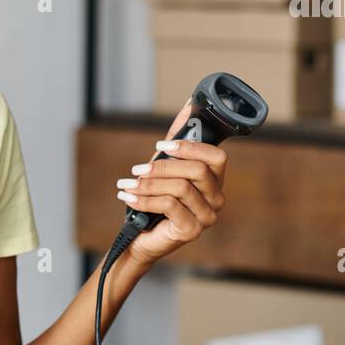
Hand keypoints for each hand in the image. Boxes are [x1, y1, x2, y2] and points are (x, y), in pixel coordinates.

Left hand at [115, 101, 227, 268]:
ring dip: (148, 183)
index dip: (189, 147)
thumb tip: (190, 106)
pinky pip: (169, 205)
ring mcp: (207, 217)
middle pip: (198, 171)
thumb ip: (177, 139)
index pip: (217, 157)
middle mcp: (216, 199)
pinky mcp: (191, 230)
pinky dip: (145, 199)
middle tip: (137, 169)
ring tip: (127, 184)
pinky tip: (128, 196)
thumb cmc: (154, 201)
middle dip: (163, 166)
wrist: (139, 238)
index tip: (161, 145)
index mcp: (214, 181)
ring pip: (181, 187)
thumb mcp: (164, 166)